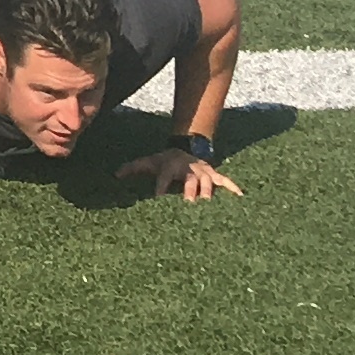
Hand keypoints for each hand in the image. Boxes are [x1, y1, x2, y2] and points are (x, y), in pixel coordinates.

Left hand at [116, 148, 243, 200]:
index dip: (160, 188)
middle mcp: (187, 170)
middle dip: (189, 193)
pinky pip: (225, 181)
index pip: (163, 179)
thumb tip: (114, 175)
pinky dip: (233, 187)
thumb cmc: (164, 160)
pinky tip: (241, 196)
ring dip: (208, 194)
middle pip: (189, 183)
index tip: (159, 200)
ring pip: (207, 183)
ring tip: (209, 208)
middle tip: (189, 207)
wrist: (184, 147)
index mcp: (169, 168)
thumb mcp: (148, 162)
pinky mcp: (213, 174)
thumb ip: (131, 168)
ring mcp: (202, 172)